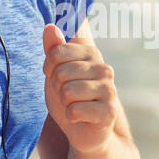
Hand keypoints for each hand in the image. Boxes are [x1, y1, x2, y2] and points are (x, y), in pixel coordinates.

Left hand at [42, 20, 119, 154]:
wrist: (83, 132)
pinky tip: (79, 118)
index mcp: (92, 55)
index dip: (49, 68)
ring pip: (68, 92)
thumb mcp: (56, 72)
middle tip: (66, 97)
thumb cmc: (69, 99)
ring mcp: (109, 90)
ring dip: (64, 104)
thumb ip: (53, 50)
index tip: (54, 77)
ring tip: (73, 106)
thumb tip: (50, 27)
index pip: (57, 52)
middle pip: (61, 73)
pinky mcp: (109, 111)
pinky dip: (70, 117)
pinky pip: (75, 110)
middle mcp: (104, 69)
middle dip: (57, 89)